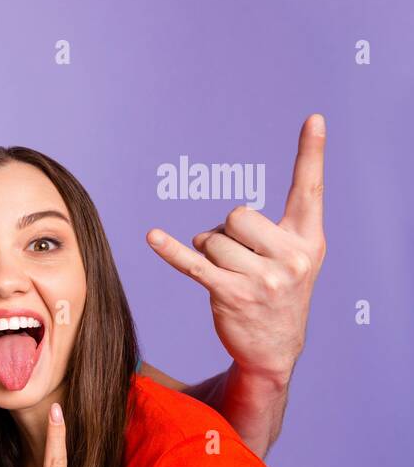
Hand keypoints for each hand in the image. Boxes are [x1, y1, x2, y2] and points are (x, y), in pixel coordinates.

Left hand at [146, 114, 326, 385]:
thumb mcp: (293, 259)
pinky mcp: (231, 295)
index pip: (310, 189)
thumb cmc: (279, 293)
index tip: (313, 118)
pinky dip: (171, 250)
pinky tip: (152, 237)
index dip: (311, 153)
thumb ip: (275, 230)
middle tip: (240, 260)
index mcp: (310, 240)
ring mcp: (263, 278)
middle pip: (238, 214)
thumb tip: (226, 219)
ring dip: (209, 253)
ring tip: (229, 276)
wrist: (275, 348)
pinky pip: (193, 263)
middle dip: (227, 232)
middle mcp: (292, 257)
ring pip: (213, 239)